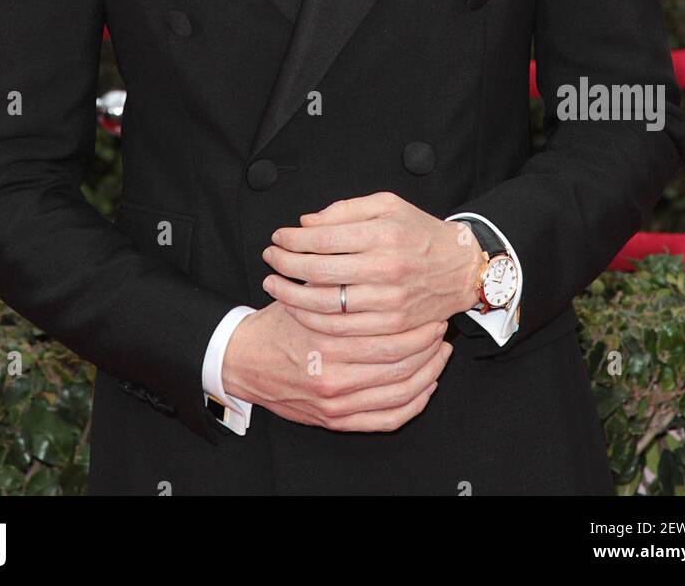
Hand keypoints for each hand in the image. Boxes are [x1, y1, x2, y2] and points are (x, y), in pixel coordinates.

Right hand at [221, 297, 451, 431]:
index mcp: (327, 340)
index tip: (429, 310)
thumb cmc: (276, 325)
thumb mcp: (302, 296)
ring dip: (429, 372)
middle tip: (440, 328)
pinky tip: (427, 386)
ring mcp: (336, 403)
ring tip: (440, 353)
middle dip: (428, 345)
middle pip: (400, 364)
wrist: (243, 362)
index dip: (416, 324)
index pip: (388, 336)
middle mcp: (333, 375)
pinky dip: (414, 404)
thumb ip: (333, 284)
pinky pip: (388, 419)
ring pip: (400, 393)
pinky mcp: (336, 421)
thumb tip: (370, 263)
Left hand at [261, 191, 484, 333]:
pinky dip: (313, 320)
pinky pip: (342, 330)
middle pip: (318, 271)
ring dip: (291, 296)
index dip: (293, 239)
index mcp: (383, 234)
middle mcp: (386, 269)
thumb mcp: (387, 205)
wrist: (459, 269)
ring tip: (274, 285)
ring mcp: (389, 302)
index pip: (323, 238)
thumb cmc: (418, 233)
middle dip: (285, 265)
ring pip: (325, 305)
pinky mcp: (391, 327)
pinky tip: (298, 309)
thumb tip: (305, 224)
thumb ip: (344, 210)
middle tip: (269, 259)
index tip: (277, 238)